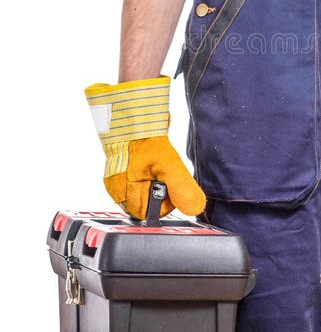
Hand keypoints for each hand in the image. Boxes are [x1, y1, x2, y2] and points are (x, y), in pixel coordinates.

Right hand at [85, 75, 205, 220]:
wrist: (132, 117)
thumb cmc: (145, 140)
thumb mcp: (170, 166)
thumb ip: (182, 190)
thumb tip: (194, 209)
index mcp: (124, 194)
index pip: (150, 214)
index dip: (165, 202)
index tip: (170, 184)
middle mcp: (116, 191)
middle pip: (146, 204)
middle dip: (159, 191)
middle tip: (163, 172)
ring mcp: (115, 181)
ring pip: (142, 192)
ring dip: (154, 181)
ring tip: (156, 165)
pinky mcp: (118, 171)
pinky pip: (138, 180)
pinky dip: (147, 173)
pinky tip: (150, 162)